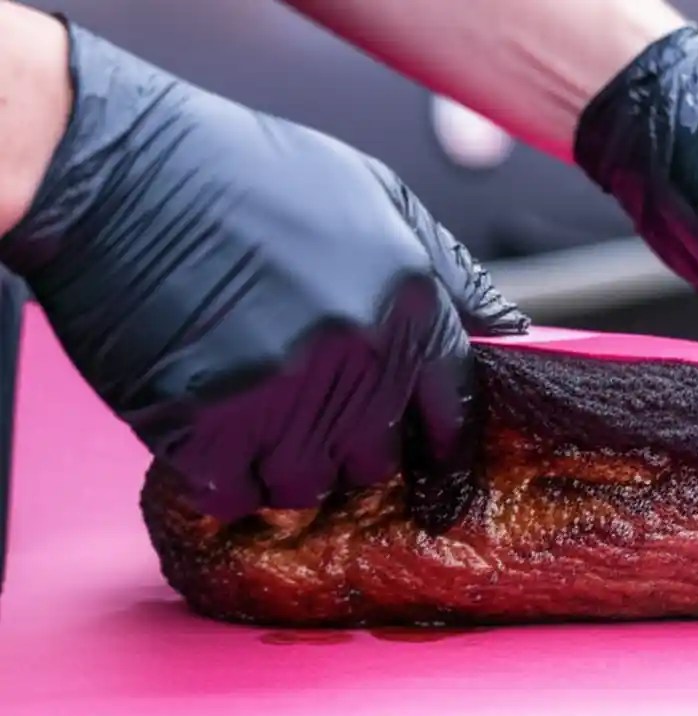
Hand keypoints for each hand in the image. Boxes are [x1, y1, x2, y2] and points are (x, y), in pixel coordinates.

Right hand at [0, 21, 527, 524]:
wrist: (120, 168)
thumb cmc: (251, 171)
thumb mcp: (374, 192)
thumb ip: (448, 267)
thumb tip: (509, 326)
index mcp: (409, 303)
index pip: (453, 408)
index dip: (437, 437)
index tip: (421, 449)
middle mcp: (358, 357)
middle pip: (378, 461)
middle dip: (352, 450)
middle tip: (312, 418)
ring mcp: (282, 395)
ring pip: (308, 486)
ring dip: (286, 467)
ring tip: (257, 418)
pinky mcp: (204, 424)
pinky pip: (233, 496)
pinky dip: (223, 478)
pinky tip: (211, 433)